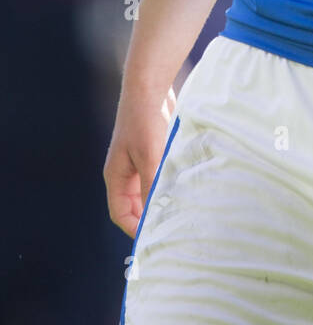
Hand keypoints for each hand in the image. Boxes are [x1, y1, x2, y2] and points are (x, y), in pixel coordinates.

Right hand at [103, 85, 176, 238]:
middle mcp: (125, 172)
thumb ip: (150, 186)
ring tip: (179, 212)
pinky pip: (158, 176)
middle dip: (148, 218)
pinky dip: (168, 185)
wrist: (152, 87)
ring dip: (160, 201)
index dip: (134, 228)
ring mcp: (139, 161)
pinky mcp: (154, 152)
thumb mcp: (149, 156)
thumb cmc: (146, 120)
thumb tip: (154, 216)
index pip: (120, 212)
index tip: (154, 238)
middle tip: (171, 229)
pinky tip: (185, 190)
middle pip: (133, 205)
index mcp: (116, 175)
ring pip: (147, 191)